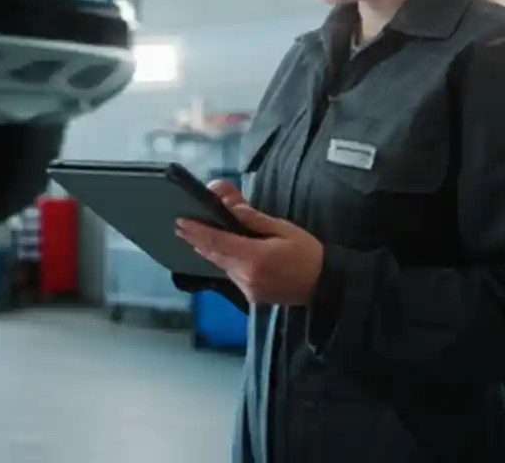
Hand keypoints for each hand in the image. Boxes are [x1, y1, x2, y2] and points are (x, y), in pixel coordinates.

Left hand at [176, 182, 323, 305]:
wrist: (324, 285)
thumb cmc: (307, 253)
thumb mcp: (283, 229)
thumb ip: (254, 220)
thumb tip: (232, 208)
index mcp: (254, 258)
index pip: (218, 243)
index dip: (197, 232)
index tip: (181, 222)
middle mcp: (246, 276)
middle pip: (215, 255)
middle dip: (196, 240)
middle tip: (180, 226)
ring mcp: (248, 288)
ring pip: (223, 266)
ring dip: (212, 251)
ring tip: (197, 236)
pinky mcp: (251, 295)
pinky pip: (233, 274)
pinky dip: (227, 261)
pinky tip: (225, 252)